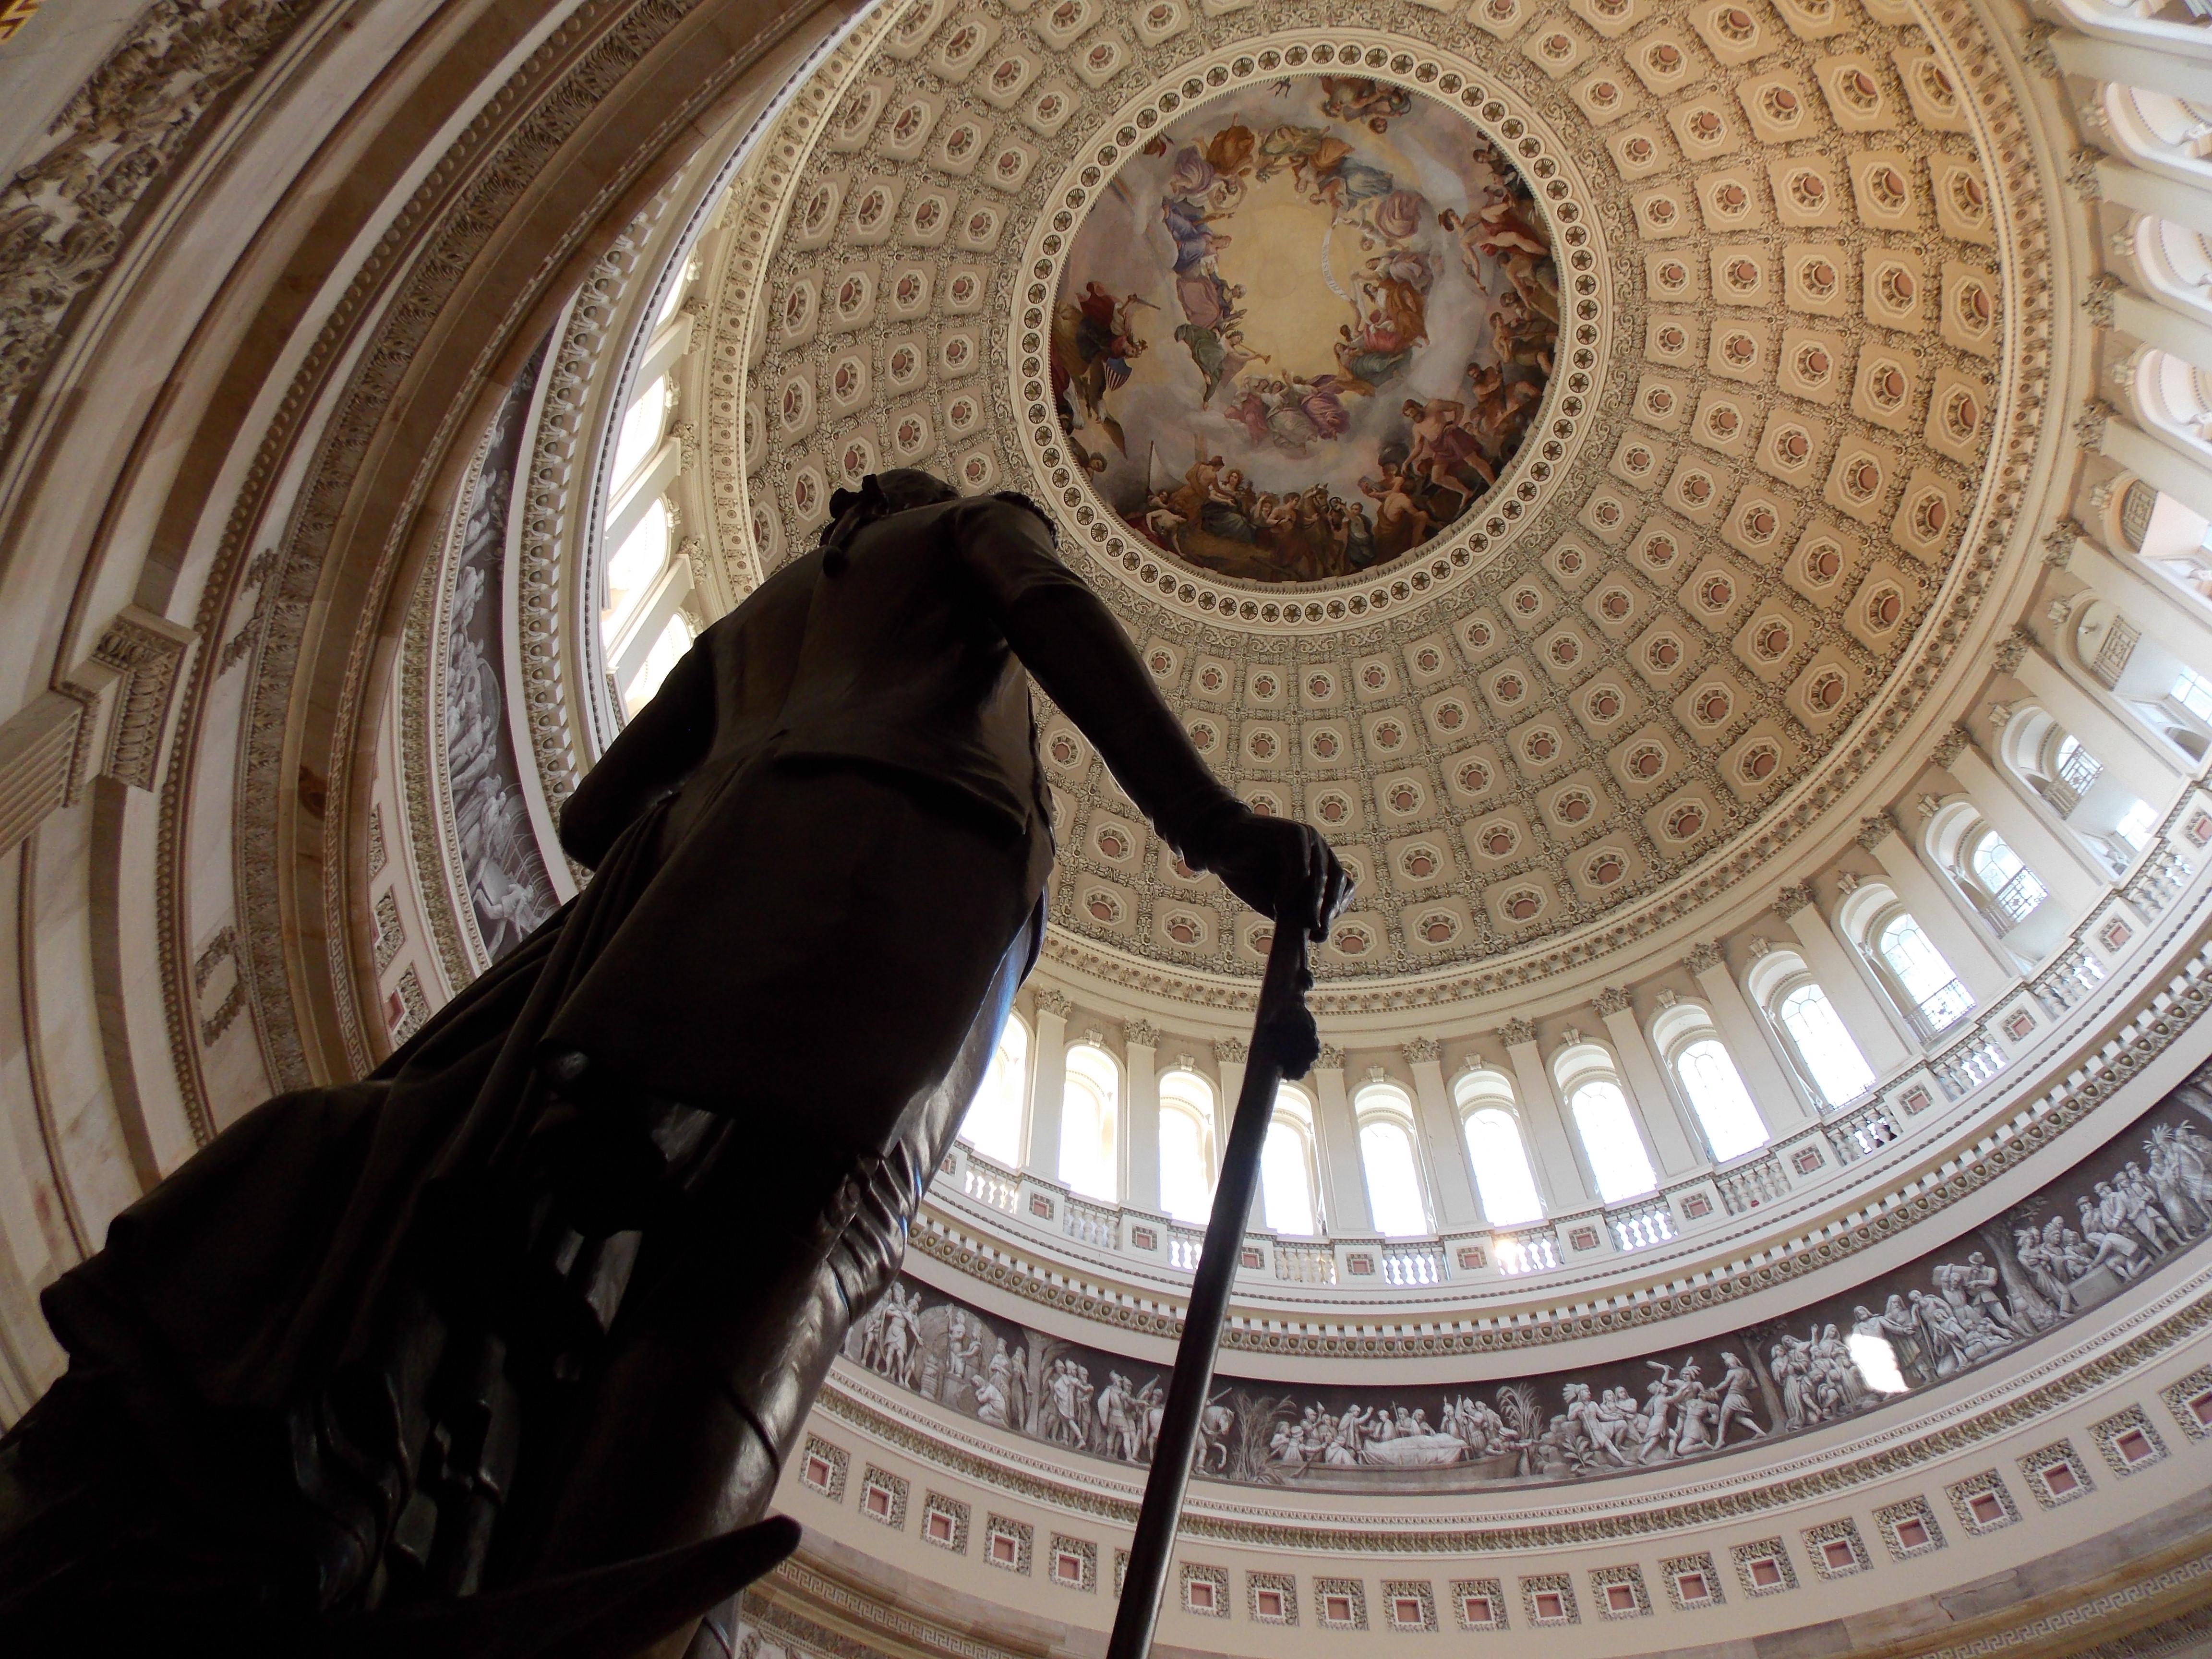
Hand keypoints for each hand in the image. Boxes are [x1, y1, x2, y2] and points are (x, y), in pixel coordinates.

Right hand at [1180, 803, 1352, 940]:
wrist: (1220, 849)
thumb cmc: (1250, 875)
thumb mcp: (1277, 901)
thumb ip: (1296, 914)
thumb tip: (1319, 935)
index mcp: (1321, 861)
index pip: (1343, 886)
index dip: (1337, 908)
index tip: (1321, 930)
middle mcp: (1319, 847)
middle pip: (1336, 880)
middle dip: (1327, 911)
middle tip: (1316, 933)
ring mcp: (1307, 837)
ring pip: (1321, 875)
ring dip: (1312, 903)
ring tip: (1301, 923)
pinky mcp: (1291, 832)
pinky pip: (1300, 866)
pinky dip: (1292, 889)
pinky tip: (1280, 905)